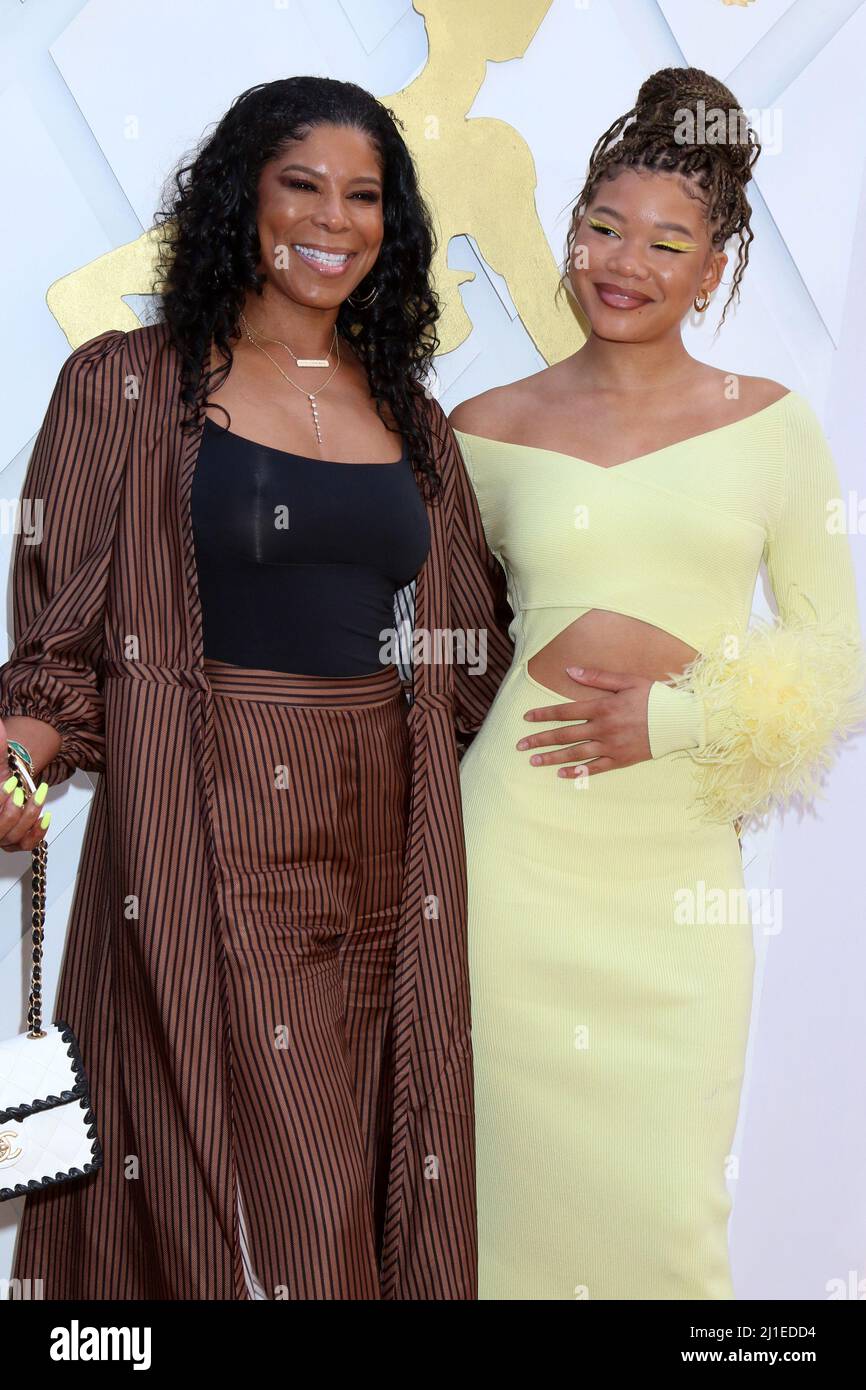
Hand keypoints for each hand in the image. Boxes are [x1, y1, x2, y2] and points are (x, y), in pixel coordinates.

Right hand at [0, 723, 50, 851]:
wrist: (10, 785)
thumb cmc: (1, 777)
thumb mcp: (0, 763)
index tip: (10, 783)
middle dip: (13, 810)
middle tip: (23, 792)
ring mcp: (1, 836)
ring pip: (13, 837)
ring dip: (29, 816)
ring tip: (38, 796)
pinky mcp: (15, 841)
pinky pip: (26, 845)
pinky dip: (38, 832)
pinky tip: (45, 817)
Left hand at [516, 666, 654, 777]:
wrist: (681, 721)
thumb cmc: (655, 697)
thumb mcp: (627, 680)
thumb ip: (597, 677)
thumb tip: (569, 670)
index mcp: (603, 707)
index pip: (565, 711)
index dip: (544, 714)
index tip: (526, 718)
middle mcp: (603, 729)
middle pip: (565, 735)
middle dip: (540, 739)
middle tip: (520, 745)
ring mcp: (611, 747)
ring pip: (575, 754)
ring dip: (552, 758)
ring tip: (534, 761)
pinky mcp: (621, 760)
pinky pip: (595, 768)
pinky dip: (577, 772)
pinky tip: (561, 774)